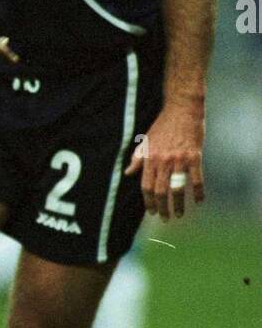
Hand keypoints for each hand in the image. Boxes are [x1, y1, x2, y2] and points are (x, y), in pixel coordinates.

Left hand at [125, 100, 203, 219]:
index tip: (152, 211)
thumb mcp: (146, 141)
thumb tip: (127, 172)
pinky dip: (198, 192)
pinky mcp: (194, 156)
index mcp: (150, 158)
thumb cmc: (163, 125)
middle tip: (165, 218)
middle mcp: (163, 161)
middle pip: (160, 191)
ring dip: (178, 204)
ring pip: (177, 188)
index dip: (148, 201)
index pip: (146, 186)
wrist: (182, 110)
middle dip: (162, 207)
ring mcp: (179, 160)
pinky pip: (197, 179)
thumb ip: (137, 158)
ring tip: (179, 215)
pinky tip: (199, 201)